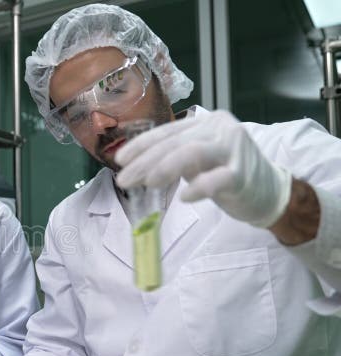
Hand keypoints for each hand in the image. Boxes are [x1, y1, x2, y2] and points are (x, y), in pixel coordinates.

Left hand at [115, 110, 291, 227]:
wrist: (270, 192)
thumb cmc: (227, 174)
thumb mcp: (198, 160)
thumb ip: (174, 156)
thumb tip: (135, 164)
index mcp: (206, 123)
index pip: (167, 131)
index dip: (141, 145)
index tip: (119, 160)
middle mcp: (221, 129)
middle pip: (176, 142)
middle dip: (145, 161)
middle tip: (124, 179)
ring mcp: (235, 149)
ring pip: (193, 152)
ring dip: (165, 168)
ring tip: (147, 183)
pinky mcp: (244, 173)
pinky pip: (218, 178)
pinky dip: (199, 187)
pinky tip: (184, 198)